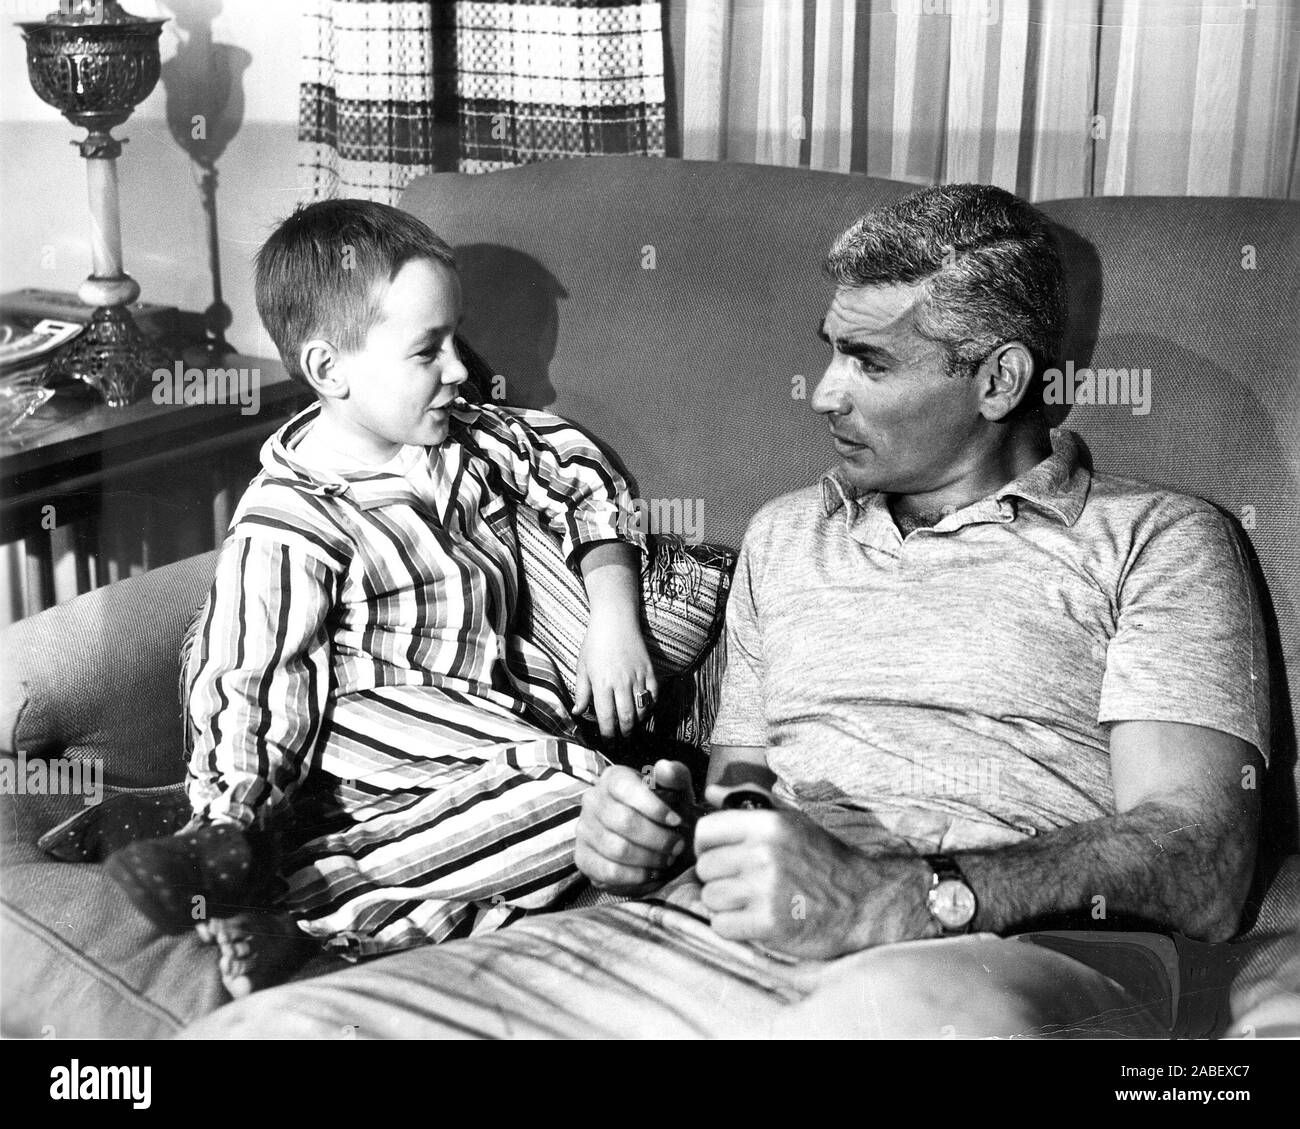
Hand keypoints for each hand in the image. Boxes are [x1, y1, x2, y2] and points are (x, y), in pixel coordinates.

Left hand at [572, 613, 656, 738]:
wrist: (615, 619)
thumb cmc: (595, 642)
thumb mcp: (582, 667)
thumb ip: (582, 692)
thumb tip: (577, 713)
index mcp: (602, 683)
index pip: (606, 717)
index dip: (608, 733)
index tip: (608, 740)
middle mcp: (621, 683)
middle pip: (626, 718)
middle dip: (624, 733)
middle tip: (622, 739)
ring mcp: (638, 677)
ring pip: (642, 709)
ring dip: (637, 722)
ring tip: (632, 726)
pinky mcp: (650, 670)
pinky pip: (654, 695)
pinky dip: (651, 706)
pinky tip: (644, 710)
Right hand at [575, 761, 692, 893]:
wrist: (655, 841)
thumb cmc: (667, 812)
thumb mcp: (677, 791)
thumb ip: (676, 776)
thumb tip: (663, 767)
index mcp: (613, 778)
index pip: (627, 789)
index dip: (654, 807)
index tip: (677, 821)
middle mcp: (592, 800)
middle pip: (624, 821)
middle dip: (658, 838)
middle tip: (677, 846)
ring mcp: (583, 829)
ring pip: (617, 849)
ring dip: (649, 859)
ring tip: (667, 860)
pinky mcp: (582, 858)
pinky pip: (608, 871)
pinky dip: (635, 876)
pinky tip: (651, 873)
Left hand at [694, 786, 934, 957]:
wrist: (865, 902)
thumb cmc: (825, 861)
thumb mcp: (793, 823)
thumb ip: (750, 809)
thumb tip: (709, 793)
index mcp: (767, 824)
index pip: (705, 831)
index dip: (706, 848)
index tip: (720, 859)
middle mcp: (763, 853)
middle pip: (705, 868)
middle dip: (718, 879)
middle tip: (742, 886)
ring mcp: (766, 889)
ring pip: (710, 898)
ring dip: (725, 905)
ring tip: (751, 904)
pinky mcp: (769, 923)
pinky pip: (722, 925)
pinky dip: (733, 928)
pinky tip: (755, 922)